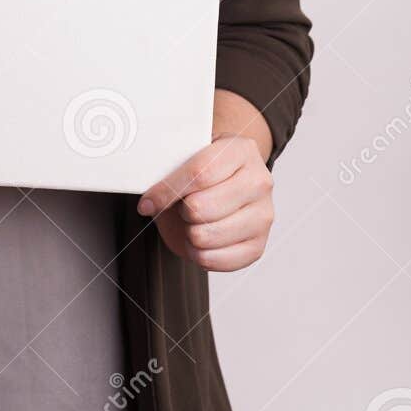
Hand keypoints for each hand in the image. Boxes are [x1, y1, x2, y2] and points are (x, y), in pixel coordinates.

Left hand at [136, 134, 273, 271]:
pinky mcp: (258, 246)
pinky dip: (198, 254)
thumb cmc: (205, 171)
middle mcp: (259, 182)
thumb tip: (148, 198)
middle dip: (181, 211)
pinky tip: (200, 240)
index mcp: (241, 150)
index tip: (147, 202)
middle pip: (201, 208)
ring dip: (189, 233)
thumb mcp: (188, 157)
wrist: (230, 183)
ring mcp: (263, 215)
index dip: (168, 190)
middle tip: (182, 207)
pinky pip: (215, 260)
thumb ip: (169, 168)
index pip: (199, 173)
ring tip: (193, 221)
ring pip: (205, 236)